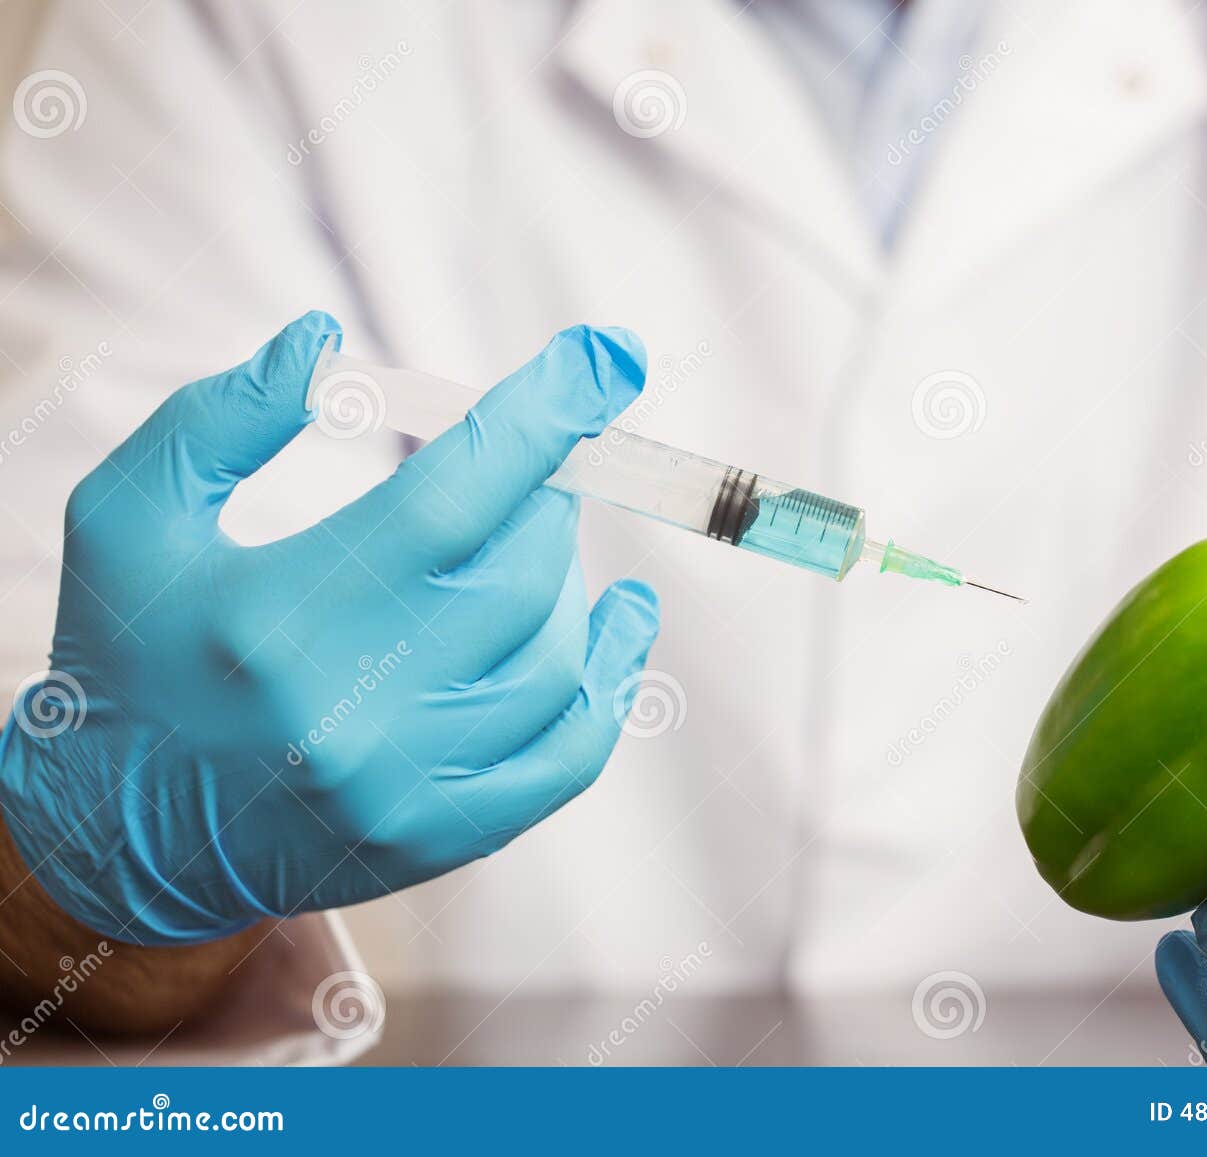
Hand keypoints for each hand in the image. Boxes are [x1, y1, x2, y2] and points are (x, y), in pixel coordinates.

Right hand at [0, 313, 659, 944]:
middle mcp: (352, 711)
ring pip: (555, 661)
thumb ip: (220, 417)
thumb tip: (323, 335)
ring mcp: (404, 787)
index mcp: (279, 617)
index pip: (452, 498)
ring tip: (537, 541)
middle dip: (546, 499)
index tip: (604, 357)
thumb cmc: (127, 655)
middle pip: (520, 577)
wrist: (116, 837)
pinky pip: (571, 755)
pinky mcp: (438, 837)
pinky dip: (612, 678)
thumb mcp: (127, 515)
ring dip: (569, 582)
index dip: (539, 418)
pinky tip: (618, 620)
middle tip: (532, 470)